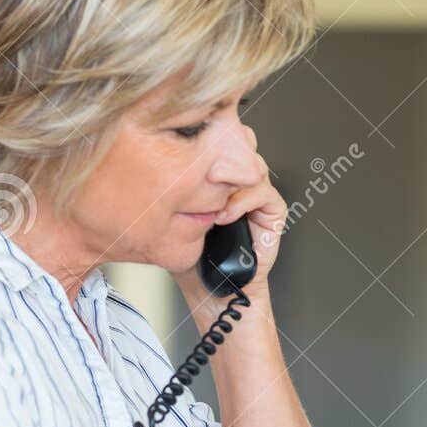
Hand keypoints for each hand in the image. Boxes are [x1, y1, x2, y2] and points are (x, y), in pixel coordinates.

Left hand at [176, 124, 284, 314]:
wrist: (213, 289)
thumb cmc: (193, 257)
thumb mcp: (173, 214)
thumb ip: (174, 185)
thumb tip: (154, 157)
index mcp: (218, 176)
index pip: (221, 138)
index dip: (208, 137)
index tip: (187, 146)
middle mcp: (239, 181)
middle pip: (240, 144)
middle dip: (222, 153)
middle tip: (200, 168)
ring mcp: (257, 195)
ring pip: (253, 165)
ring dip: (230, 179)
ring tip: (211, 197)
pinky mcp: (272, 212)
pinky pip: (264, 192)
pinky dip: (244, 201)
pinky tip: (225, 215)